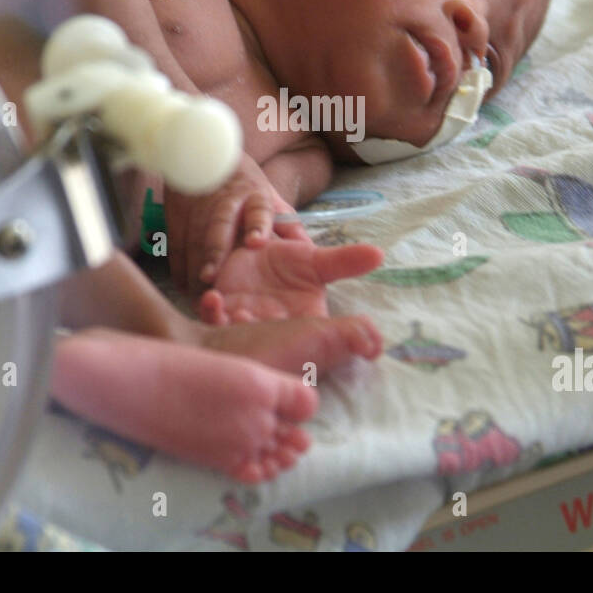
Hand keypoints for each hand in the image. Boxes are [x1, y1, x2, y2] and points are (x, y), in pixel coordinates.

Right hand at [163, 153, 309, 293]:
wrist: (208, 154)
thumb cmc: (245, 184)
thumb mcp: (270, 197)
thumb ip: (287, 225)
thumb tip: (308, 248)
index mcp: (254, 195)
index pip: (258, 209)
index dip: (258, 225)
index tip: (257, 242)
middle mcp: (225, 202)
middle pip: (219, 226)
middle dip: (214, 250)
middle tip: (210, 276)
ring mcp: (199, 209)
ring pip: (194, 238)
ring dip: (193, 265)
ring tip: (196, 291)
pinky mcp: (178, 217)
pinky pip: (177, 245)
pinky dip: (180, 267)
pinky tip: (184, 288)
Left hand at [197, 238, 384, 324]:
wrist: (253, 248)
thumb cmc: (288, 262)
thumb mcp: (315, 260)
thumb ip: (345, 261)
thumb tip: (380, 254)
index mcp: (303, 321)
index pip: (307, 340)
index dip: (298, 342)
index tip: (287, 326)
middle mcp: (274, 328)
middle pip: (269, 343)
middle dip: (260, 336)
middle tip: (253, 319)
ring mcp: (245, 323)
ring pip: (238, 335)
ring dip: (234, 326)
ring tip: (235, 310)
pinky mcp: (221, 313)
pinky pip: (214, 319)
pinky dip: (212, 312)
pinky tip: (213, 298)